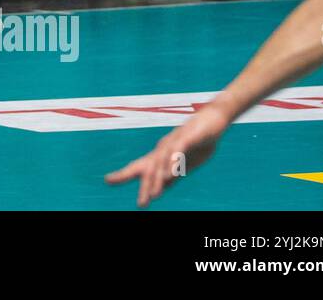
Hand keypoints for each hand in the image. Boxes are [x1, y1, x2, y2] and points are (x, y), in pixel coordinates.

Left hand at [106, 104, 228, 206]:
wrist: (214, 118)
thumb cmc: (198, 141)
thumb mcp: (185, 163)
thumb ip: (172, 174)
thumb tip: (160, 187)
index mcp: (161, 155)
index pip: (141, 166)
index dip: (124, 173)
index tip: (108, 180)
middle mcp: (164, 148)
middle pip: (150, 167)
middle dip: (144, 185)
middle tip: (141, 203)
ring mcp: (175, 142)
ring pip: (162, 161)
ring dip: (157, 178)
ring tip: (153, 194)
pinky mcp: (188, 137)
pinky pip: (179, 151)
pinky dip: (173, 162)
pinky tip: (172, 173)